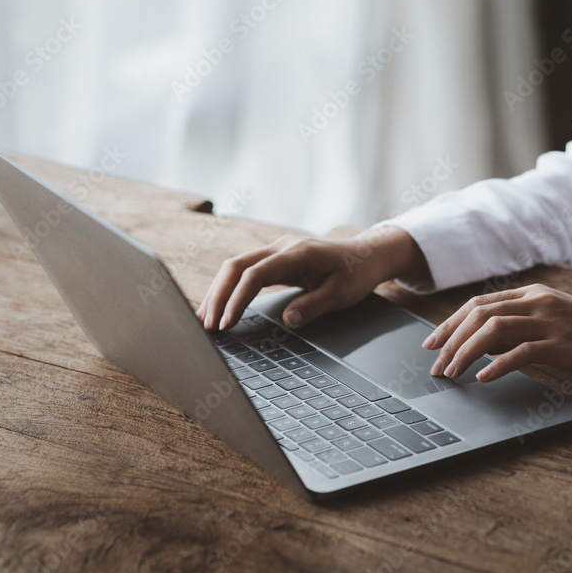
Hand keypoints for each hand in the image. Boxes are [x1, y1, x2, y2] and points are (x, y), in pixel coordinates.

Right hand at [196, 226, 428, 330]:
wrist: (366, 254)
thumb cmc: (356, 273)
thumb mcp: (341, 294)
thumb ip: (314, 306)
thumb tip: (288, 320)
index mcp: (296, 254)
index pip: (255, 274)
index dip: (237, 299)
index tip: (226, 323)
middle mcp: (281, 247)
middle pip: (236, 266)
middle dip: (218, 295)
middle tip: (206, 325)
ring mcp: (276, 250)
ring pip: (236, 266)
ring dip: (219, 291)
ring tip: (205, 318)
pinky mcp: (275, 257)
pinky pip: (244, 269)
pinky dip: (229, 287)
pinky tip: (220, 306)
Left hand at [424, 284, 571, 381]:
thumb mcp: (549, 321)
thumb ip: (516, 328)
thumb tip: (479, 344)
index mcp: (531, 294)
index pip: (478, 304)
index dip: (450, 323)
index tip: (432, 343)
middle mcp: (537, 302)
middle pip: (479, 315)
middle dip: (451, 340)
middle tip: (436, 365)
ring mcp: (550, 322)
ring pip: (494, 331)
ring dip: (466, 353)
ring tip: (452, 373)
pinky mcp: (564, 344)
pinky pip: (522, 352)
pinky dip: (497, 365)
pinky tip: (483, 378)